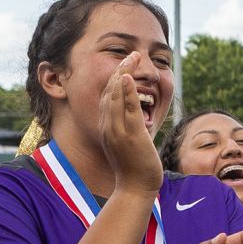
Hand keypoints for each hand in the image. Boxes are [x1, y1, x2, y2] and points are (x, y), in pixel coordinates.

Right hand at [100, 53, 165, 196]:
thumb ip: (127, 128)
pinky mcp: (130, 136)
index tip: (126, 65)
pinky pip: (127, 110)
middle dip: (120, 70)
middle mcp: (109, 127)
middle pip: (109, 92)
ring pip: (115, 97)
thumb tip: (135, 116)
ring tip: (131, 58)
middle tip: (131, 54)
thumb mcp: (127, 144)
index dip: (115, 78)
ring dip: (123, 74)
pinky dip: (127, 92)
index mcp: (107, 128)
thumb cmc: (134, 168)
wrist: (135, 189)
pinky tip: (129, 78)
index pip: (108, 97)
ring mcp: (118, 131)